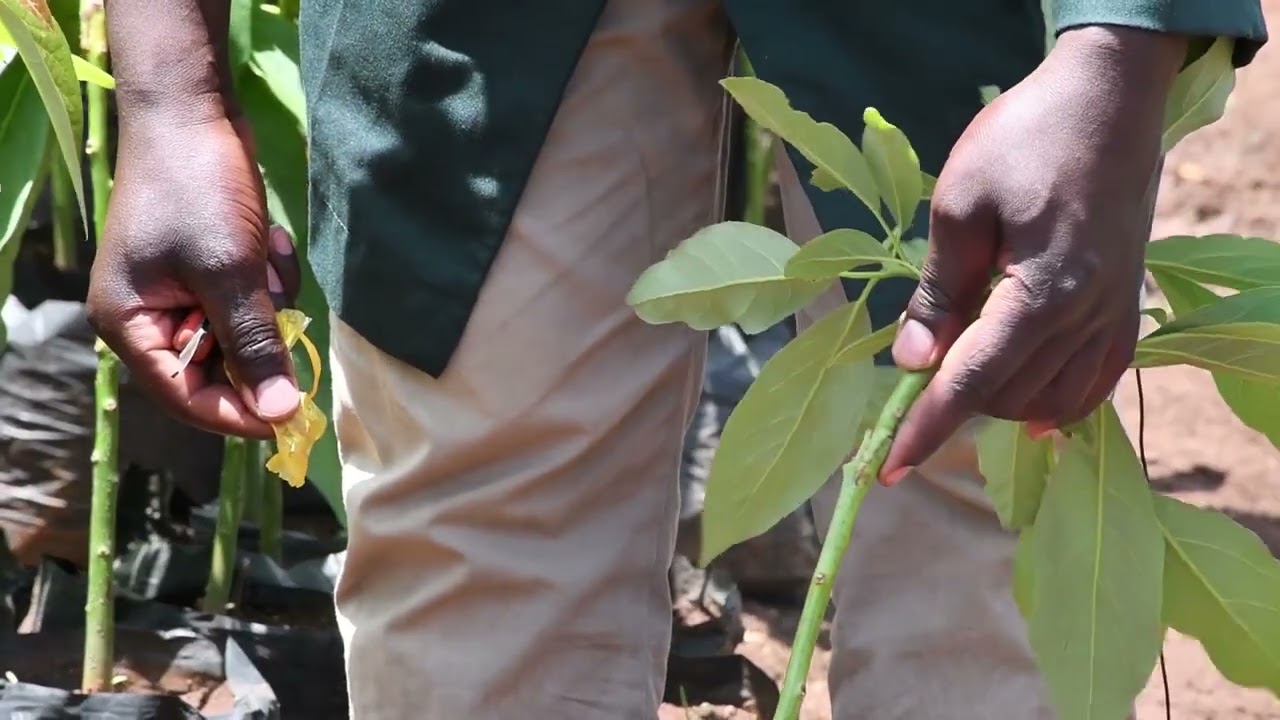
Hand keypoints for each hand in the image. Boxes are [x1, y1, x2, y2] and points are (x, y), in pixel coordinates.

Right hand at [87, 114, 301, 438]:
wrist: (192, 111)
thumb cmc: (197, 190)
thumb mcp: (230, 273)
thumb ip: (253, 346)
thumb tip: (279, 413)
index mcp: (130, 325)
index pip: (184, 396)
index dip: (238, 414)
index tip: (292, 419)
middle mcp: (148, 317)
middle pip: (215, 369)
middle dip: (259, 342)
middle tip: (284, 310)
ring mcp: (179, 293)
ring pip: (241, 334)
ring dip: (268, 304)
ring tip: (269, 258)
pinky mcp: (209, 270)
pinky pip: (249, 300)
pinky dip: (268, 278)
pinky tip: (272, 242)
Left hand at [880, 26, 1186, 483]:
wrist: (1109, 98)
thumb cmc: (1025, 140)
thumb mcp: (958, 206)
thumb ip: (937, 292)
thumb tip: (912, 362)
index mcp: (1041, 294)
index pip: (972, 382)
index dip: (926, 428)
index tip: (889, 468)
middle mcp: (1086, 317)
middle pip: (1008, 395)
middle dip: (955, 400)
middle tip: (914, 375)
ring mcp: (1114, 315)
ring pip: (1049, 399)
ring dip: (998, 400)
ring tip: (959, 374)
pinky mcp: (1127, 307)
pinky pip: (1094, 383)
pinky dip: (1058, 404)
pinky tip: (1031, 414)